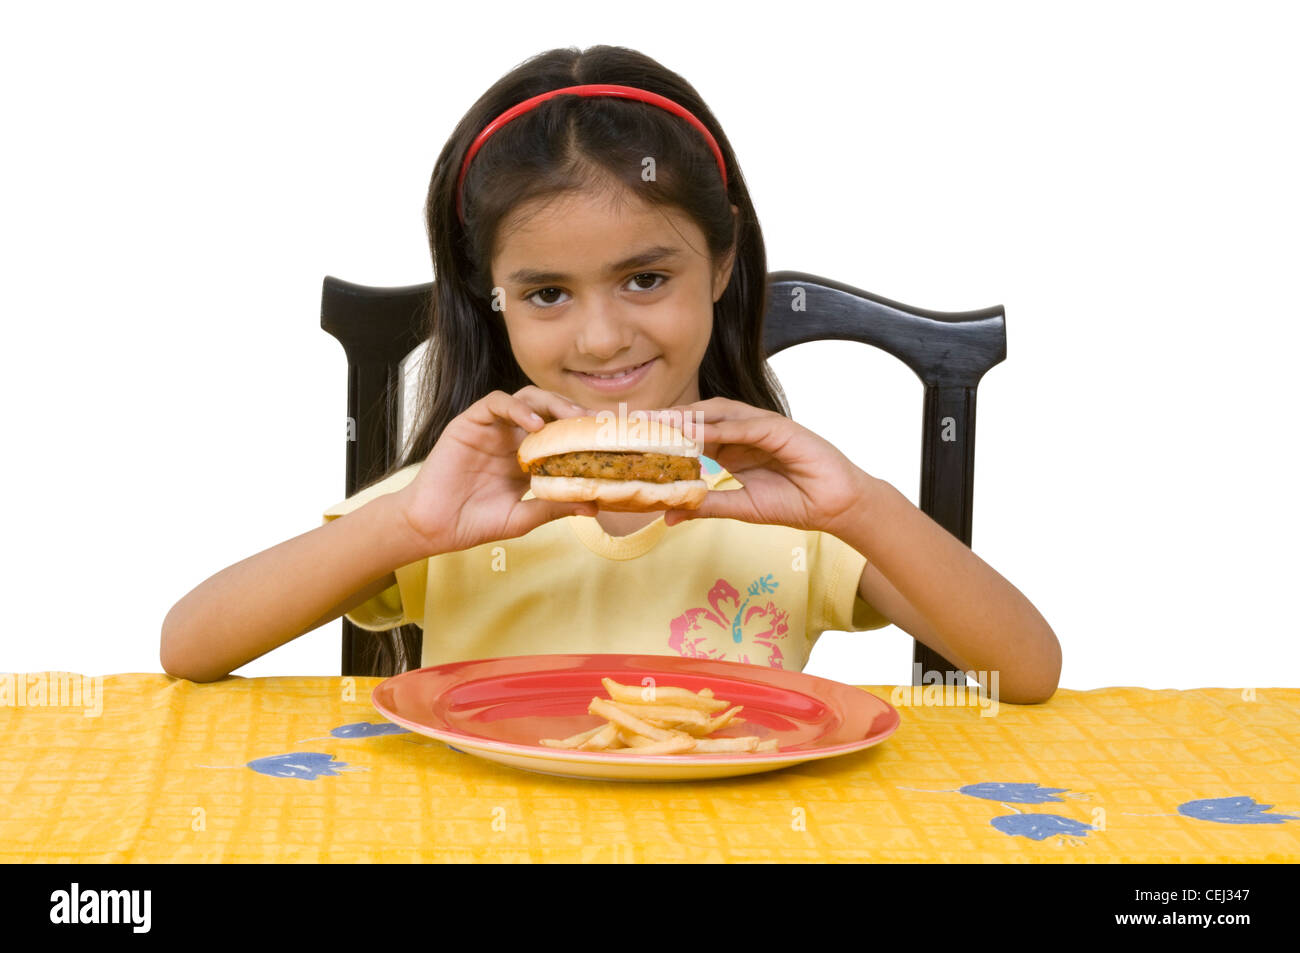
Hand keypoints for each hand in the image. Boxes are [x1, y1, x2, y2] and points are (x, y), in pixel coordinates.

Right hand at [395, 387, 597, 553]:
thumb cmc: (475, 523)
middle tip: (594, 423)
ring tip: (569, 417)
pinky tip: (534, 424)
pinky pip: (496, 403)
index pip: (561, 434)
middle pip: (549, 410)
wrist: (434, 527)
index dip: (584, 432)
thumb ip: (554, 508)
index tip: (610, 436)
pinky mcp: (470, 422)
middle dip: (573, 412)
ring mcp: (493, 428)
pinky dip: (517, 408)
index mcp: (529, 458)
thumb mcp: (522, 518)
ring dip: (550, 403)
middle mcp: (513, 438)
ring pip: (527, 399)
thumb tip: (594, 506)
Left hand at [654, 398, 870, 535]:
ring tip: (661, 423)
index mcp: (732, 447)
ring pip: (720, 414)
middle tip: (637, 422)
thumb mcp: (740, 507)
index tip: (633, 437)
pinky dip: (722, 427)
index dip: (663, 433)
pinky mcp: (781, 428)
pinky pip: (747, 426)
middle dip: (669, 418)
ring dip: (691, 417)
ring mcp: (762, 426)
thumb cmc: (793, 502)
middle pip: (700, 416)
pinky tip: (700, 433)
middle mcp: (743, 431)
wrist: (835, 506)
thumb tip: (667, 513)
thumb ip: (706, 506)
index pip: (691, 433)